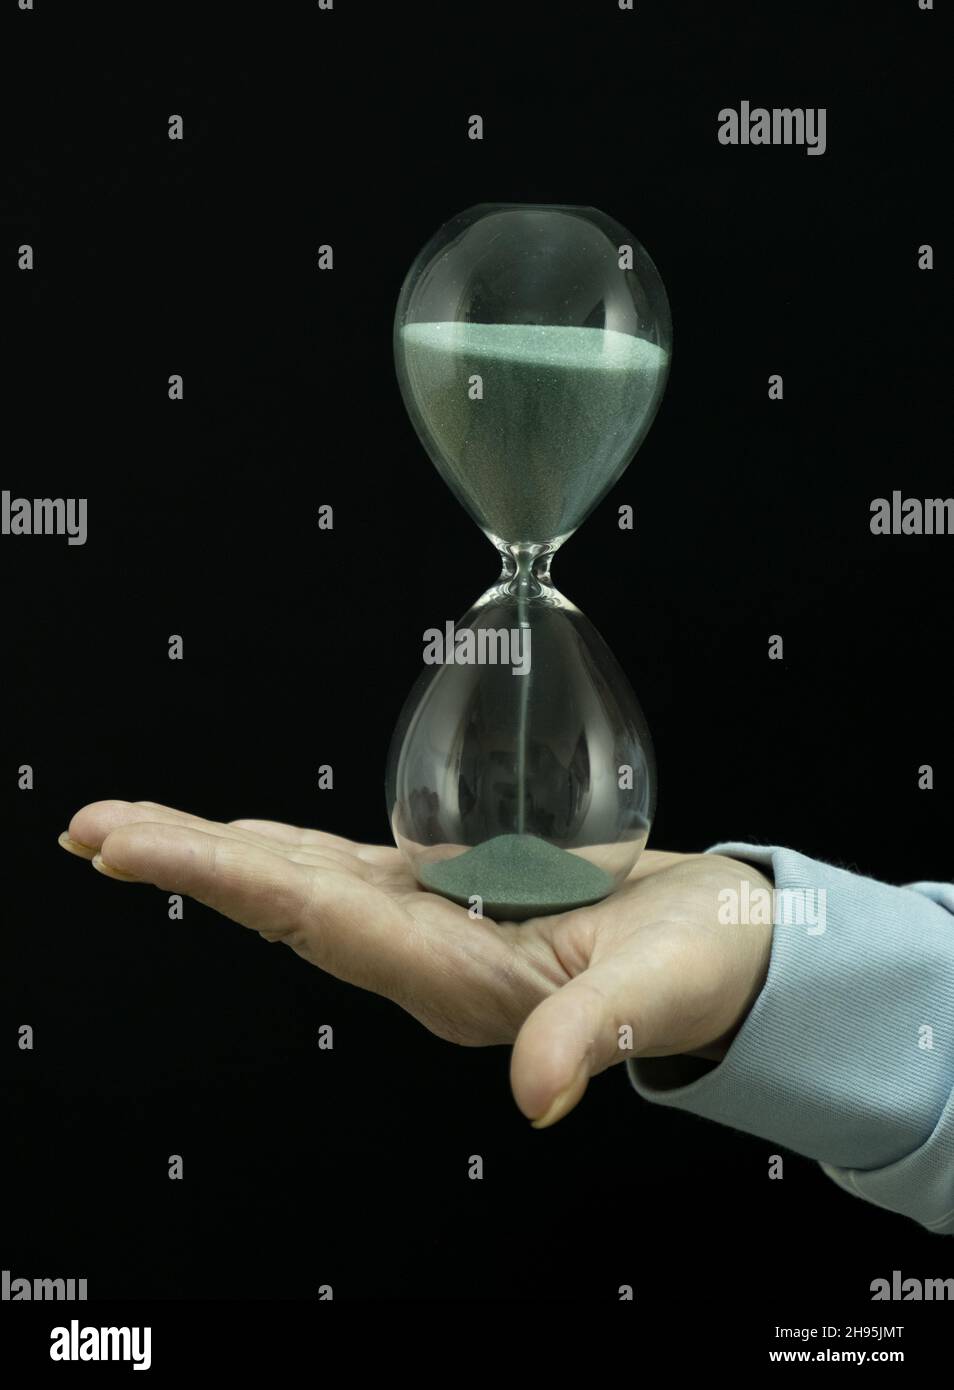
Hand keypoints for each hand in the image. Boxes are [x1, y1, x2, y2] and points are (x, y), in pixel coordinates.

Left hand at [59, 801, 773, 1127]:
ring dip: (218, 855)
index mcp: (459, 981)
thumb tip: (534, 1102)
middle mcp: (425, 959)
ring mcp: (432, 929)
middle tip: (95, 827)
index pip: (316, 924)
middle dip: (187, 864)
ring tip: (136, 829)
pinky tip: (246, 836)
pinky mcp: (452, 901)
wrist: (727, 953)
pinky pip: (347, 875)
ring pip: (303, 887)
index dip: (220, 880)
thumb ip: (592, 1036)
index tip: (131, 848)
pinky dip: (286, 850)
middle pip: (283, 907)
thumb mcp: (658, 992)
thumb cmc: (703, 966)